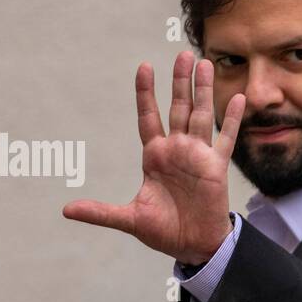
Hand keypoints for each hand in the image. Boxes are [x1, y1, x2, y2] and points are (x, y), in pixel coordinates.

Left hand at [63, 51, 245, 265]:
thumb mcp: (129, 219)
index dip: (146, 93)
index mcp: (154, 156)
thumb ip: (100, 212)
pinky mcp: (216, 167)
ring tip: (205, 64)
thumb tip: (66, 210)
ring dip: (203, 91)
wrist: (193, 246)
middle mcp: (176, 150)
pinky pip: (225, 138)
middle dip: (179, 82)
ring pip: (200, 115)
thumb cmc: (164, 231)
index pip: (148, 117)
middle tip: (183, 54)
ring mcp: (197, 156)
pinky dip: (231, 119)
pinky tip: (236, 99)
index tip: (144, 67)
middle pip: (178, 108)